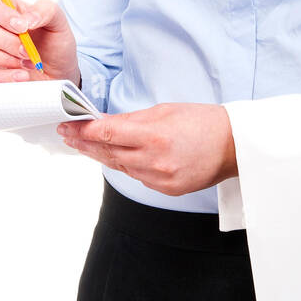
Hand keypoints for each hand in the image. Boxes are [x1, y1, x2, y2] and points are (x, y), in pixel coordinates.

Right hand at [0, 0, 80, 84]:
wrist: (61, 72)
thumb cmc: (56, 43)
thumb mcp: (58, 21)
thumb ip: (45, 11)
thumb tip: (26, 19)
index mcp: (6, 10)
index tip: (21, 27)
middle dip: (6, 41)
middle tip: (27, 50)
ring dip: (5, 58)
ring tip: (28, 63)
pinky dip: (5, 76)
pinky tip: (23, 76)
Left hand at [57, 102, 237, 195]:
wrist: (233, 146)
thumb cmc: (203, 122)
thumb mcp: (165, 110)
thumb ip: (132, 119)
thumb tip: (105, 123)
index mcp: (153, 136)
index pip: (107, 133)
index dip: (83, 130)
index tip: (68, 126)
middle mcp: (153, 161)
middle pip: (108, 153)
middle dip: (85, 144)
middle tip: (68, 135)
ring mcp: (159, 179)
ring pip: (120, 167)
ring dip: (102, 156)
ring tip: (86, 145)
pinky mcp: (166, 189)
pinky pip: (137, 177)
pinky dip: (127, 166)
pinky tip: (118, 157)